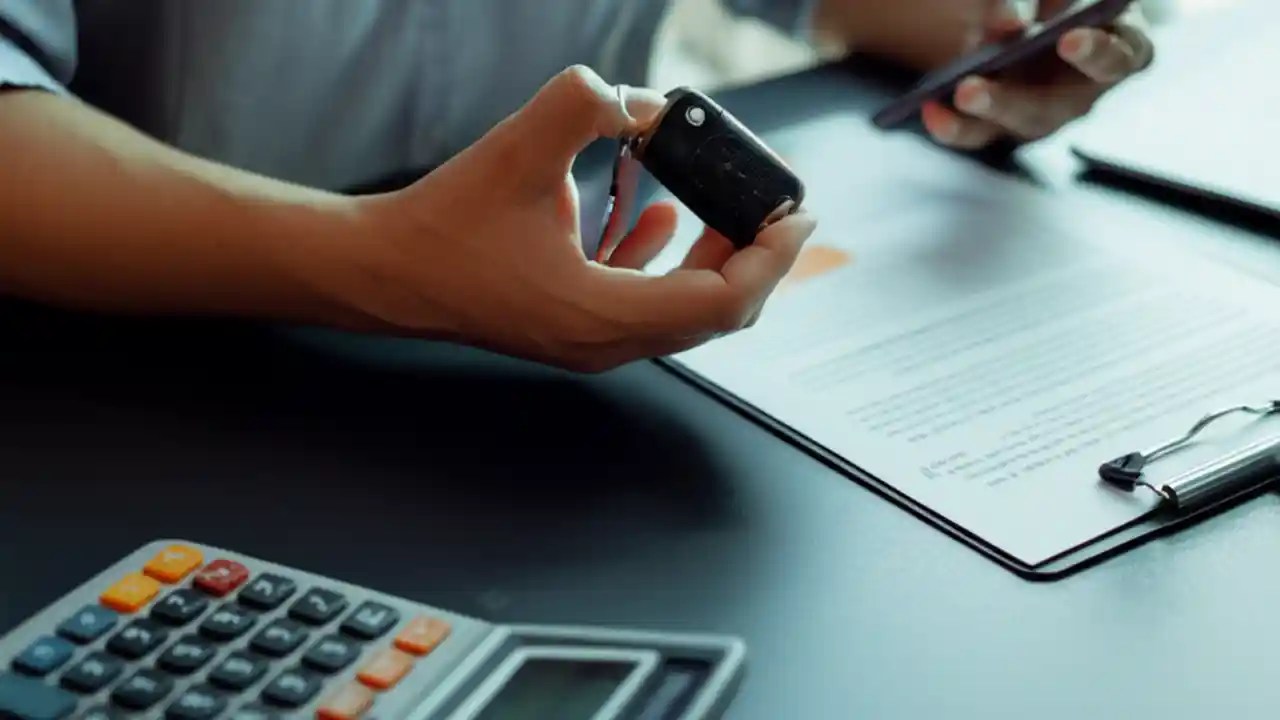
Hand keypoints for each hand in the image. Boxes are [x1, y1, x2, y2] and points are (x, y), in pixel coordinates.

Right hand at [343, 66, 816, 372]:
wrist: (382, 272)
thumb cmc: (442, 228)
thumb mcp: (519, 151)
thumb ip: (587, 107)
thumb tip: (642, 103)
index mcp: (603, 316)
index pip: (722, 301)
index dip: (769, 257)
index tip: (796, 215)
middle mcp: (603, 341)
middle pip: (712, 312)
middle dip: (753, 258)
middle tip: (777, 210)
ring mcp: (586, 339)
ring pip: (678, 309)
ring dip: (712, 259)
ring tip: (729, 208)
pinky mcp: (567, 323)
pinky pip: (639, 301)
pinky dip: (660, 261)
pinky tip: (655, 216)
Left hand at [923, 1, 1154, 148]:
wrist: (1047, 10)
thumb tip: (1006, 27)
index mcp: (1123, 46)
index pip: (1123, 56)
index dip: (1098, 51)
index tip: (1069, 39)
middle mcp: (1088, 90)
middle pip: (1057, 105)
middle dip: (1012, 98)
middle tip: (971, 87)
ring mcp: (1048, 111)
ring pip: (1017, 123)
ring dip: (982, 113)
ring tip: (956, 93)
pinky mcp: (1008, 122)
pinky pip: (981, 133)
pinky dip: (953, 125)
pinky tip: (929, 108)